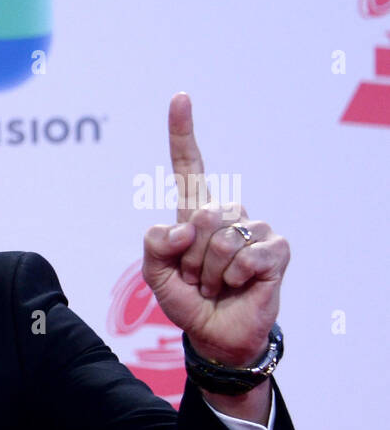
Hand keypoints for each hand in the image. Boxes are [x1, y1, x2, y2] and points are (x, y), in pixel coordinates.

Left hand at [141, 93, 289, 367]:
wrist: (214, 332)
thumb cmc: (186, 299)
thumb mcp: (154, 274)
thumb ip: (154, 245)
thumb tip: (186, 226)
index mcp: (194, 213)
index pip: (190, 167)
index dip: (183, 133)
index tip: (180, 97)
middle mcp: (226, 213)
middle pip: (200, 216)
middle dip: (188, 258)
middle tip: (196, 277)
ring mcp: (254, 228)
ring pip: (220, 239)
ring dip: (209, 272)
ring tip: (215, 284)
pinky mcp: (276, 248)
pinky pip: (246, 256)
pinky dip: (233, 278)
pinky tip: (239, 285)